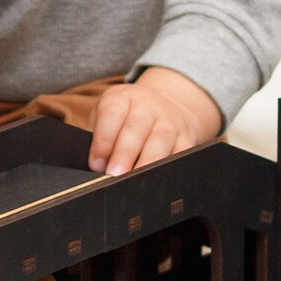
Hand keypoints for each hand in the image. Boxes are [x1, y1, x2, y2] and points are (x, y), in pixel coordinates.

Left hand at [88, 67, 222, 177]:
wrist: (165, 107)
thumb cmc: (125, 120)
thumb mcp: (106, 118)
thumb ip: (96, 139)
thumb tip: (94, 167)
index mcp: (122, 98)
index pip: (112, 113)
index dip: (103, 140)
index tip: (96, 164)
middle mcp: (147, 105)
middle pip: (136, 127)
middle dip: (124, 154)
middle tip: (114, 175)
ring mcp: (170, 121)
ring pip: (161, 141)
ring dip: (147, 163)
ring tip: (135, 182)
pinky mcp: (186, 138)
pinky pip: (181, 154)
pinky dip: (171, 169)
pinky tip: (158, 182)